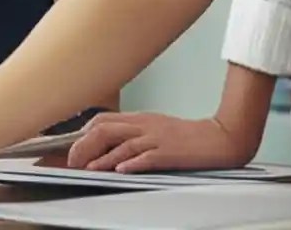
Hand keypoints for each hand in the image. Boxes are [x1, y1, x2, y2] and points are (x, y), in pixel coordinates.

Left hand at [67, 112, 254, 172]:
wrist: (219, 137)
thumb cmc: (186, 136)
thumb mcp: (155, 128)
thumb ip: (133, 133)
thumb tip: (108, 144)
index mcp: (139, 119)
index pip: (101, 120)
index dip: (82, 134)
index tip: (71, 147)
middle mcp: (144, 125)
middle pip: (104, 129)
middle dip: (84, 146)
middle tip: (73, 162)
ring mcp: (156, 138)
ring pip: (121, 143)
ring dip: (101, 158)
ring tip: (87, 169)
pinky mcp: (170, 152)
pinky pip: (147, 156)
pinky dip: (131, 163)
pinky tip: (120, 170)